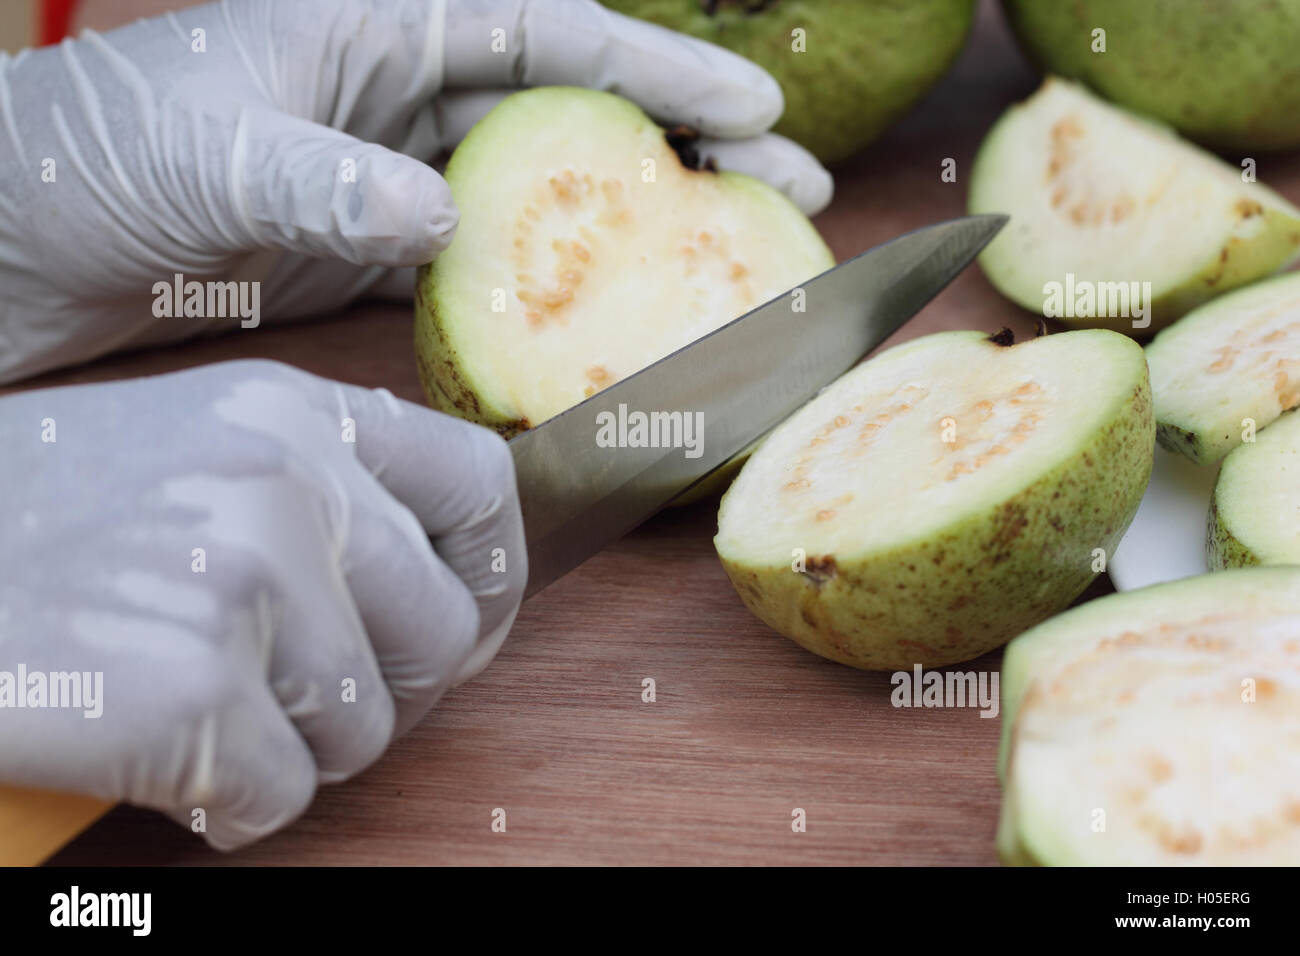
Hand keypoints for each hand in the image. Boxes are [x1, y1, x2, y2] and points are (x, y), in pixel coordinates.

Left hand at [0, 0, 832, 383]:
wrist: (7, 240)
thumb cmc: (82, 161)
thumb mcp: (206, 149)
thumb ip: (324, 176)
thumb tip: (438, 213)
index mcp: (373, 25)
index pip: (550, 34)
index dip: (658, 72)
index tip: (756, 110)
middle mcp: (395, 90)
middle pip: (571, 113)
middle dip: (680, 145)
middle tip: (786, 187)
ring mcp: (388, 173)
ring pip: (540, 191)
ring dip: (628, 224)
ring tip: (719, 254)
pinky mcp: (367, 249)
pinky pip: (482, 261)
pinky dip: (545, 284)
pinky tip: (597, 314)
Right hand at [0, 360, 525, 847]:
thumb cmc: (25, 522)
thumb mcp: (185, 450)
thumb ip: (314, 491)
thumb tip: (436, 577)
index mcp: (291, 412)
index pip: (478, 484)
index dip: (491, 573)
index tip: (466, 624)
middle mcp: (287, 482)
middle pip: (444, 632)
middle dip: (387, 691)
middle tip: (302, 703)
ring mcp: (246, 580)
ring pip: (370, 727)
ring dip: (299, 750)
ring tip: (203, 714)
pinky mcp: (193, 689)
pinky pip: (286, 795)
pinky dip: (231, 804)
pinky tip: (158, 757)